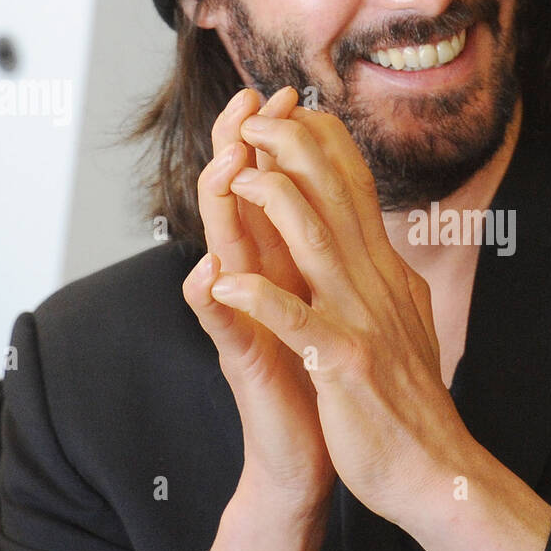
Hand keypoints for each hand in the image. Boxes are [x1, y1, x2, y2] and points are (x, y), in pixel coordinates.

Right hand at [182, 86, 334, 512]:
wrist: (311, 455)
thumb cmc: (322, 382)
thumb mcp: (333, 306)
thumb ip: (325, 261)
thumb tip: (342, 214)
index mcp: (286, 267)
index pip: (276, 190)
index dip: (282, 143)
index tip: (294, 95)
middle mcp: (258, 285)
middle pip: (239, 204)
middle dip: (240, 151)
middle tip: (246, 102)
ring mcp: (246, 321)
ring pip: (224, 253)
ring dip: (221, 210)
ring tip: (226, 165)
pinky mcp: (245, 363)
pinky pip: (225, 327)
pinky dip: (217, 301)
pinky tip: (209, 275)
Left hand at [209, 105, 472, 520]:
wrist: (434, 470)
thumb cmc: (408, 402)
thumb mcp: (404, 322)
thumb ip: (387, 281)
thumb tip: (382, 247)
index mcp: (384, 274)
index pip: (356, 190)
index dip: (320, 144)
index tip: (288, 109)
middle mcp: (377, 285)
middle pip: (336, 197)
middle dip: (292, 148)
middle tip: (253, 115)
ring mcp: (361, 323)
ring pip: (317, 243)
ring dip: (276, 202)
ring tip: (237, 174)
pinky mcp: (342, 367)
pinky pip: (298, 324)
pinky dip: (264, 299)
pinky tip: (228, 281)